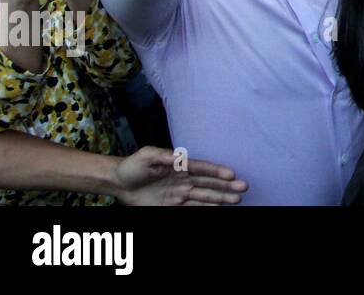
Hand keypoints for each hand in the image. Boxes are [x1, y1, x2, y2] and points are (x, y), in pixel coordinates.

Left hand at [114, 147, 247, 205]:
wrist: (119, 182)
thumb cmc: (134, 165)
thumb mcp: (146, 155)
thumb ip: (163, 156)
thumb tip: (180, 157)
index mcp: (180, 165)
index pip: (202, 168)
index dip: (217, 171)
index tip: (231, 174)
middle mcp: (184, 179)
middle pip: (208, 184)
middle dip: (226, 186)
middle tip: (243, 189)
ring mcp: (179, 193)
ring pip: (204, 197)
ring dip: (220, 199)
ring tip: (237, 200)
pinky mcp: (172, 206)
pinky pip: (191, 208)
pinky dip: (204, 209)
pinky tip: (217, 208)